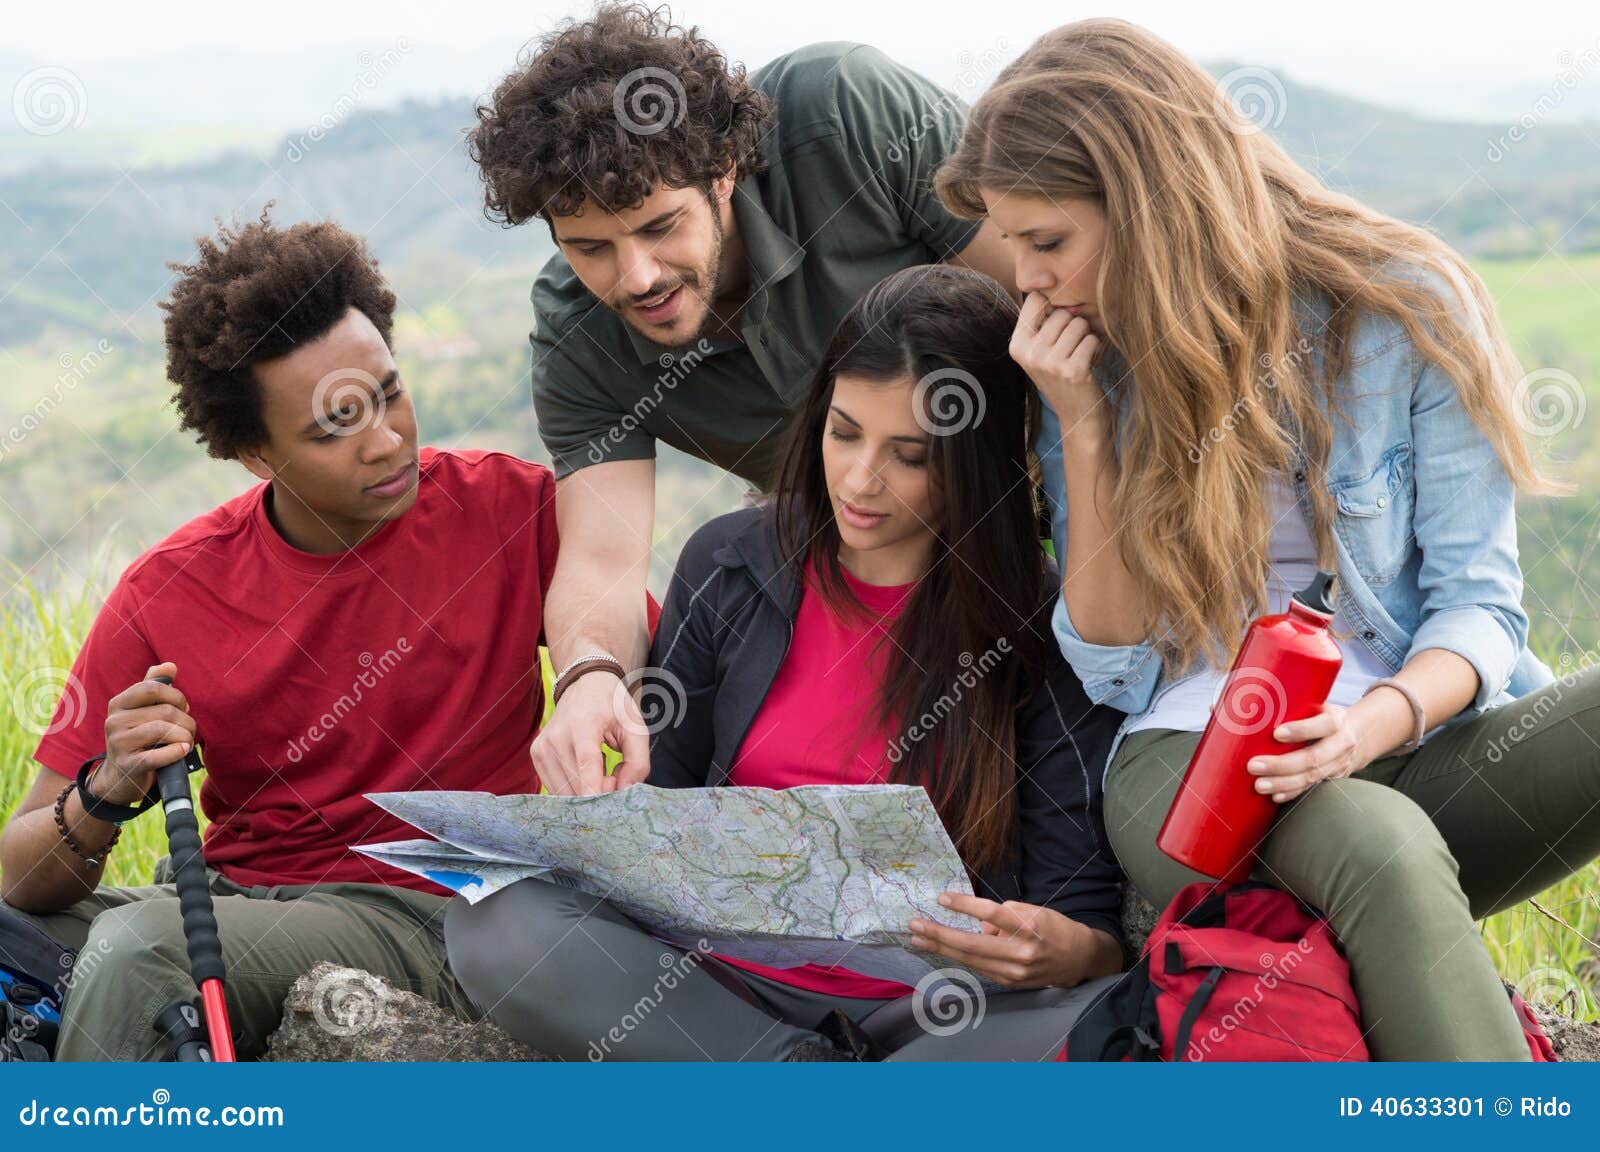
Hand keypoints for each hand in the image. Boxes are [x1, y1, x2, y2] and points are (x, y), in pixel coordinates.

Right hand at [98, 662, 196, 805]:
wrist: (120, 777)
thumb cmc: (139, 738)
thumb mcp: (142, 710)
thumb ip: (154, 686)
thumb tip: (170, 666)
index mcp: (119, 703)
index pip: (152, 688)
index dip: (176, 696)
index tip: (183, 707)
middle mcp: (114, 721)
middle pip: (164, 711)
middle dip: (186, 720)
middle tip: (189, 729)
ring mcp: (118, 744)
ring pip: (163, 730)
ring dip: (185, 736)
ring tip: (187, 741)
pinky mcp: (128, 765)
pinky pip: (159, 755)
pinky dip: (177, 752)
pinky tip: (182, 751)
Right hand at [531, 670, 649, 795]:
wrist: (585, 685)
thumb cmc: (613, 708)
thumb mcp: (636, 728)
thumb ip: (638, 763)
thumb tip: (624, 793)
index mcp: (584, 724)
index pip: (586, 765)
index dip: (595, 792)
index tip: (605, 813)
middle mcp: (557, 736)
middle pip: (576, 784)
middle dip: (599, 793)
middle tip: (614, 776)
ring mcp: (543, 746)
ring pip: (564, 791)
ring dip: (585, 792)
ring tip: (600, 770)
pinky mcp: (536, 755)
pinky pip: (555, 787)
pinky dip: (572, 787)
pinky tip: (584, 771)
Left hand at [908, 893, 1104, 988]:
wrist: (1080, 959)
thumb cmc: (1055, 928)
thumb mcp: (1034, 911)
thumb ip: (1005, 916)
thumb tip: (978, 924)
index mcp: (1028, 928)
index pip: (991, 914)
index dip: (964, 906)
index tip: (942, 898)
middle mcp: (1020, 952)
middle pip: (973, 944)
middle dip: (940, 934)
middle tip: (915, 925)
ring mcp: (1014, 972)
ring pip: (971, 959)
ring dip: (942, 949)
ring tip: (918, 939)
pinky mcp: (1010, 982)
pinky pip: (979, 967)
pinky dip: (959, 957)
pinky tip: (942, 949)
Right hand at [1009, 292, 1106, 432]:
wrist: (1078, 416)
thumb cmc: (1063, 376)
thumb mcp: (1042, 350)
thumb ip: (1044, 320)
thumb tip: (1055, 283)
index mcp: (1017, 345)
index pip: (1035, 300)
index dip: (1054, 306)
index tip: (1059, 324)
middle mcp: (1029, 354)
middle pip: (1061, 312)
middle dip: (1074, 326)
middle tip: (1072, 349)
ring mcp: (1049, 363)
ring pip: (1078, 324)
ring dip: (1086, 338)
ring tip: (1080, 356)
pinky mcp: (1072, 370)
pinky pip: (1091, 339)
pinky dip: (1096, 349)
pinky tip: (1089, 365)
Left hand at [1246, 702, 1373, 802]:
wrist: (1356, 734)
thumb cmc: (1321, 715)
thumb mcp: (1315, 704)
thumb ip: (1292, 705)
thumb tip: (1247, 704)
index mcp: (1336, 719)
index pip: (1323, 725)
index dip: (1301, 730)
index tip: (1276, 734)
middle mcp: (1341, 742)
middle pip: (1313, 757)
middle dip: (1281, 764)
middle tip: (1254, 766)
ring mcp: (1338, 763)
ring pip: (1311, 776)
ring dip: (1283, 783)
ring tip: (1260, 785)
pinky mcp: (1331, 777)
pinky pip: (1310, 788)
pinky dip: (1292, 793)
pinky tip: (1275, 796)